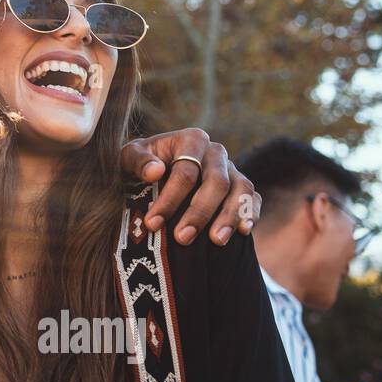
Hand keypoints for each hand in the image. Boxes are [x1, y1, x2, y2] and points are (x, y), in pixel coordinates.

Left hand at [120, 128, 260, 245]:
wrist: (155, 169)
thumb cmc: (140, 164)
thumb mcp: (129, 158)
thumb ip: (138, 161)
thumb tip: (156, 171)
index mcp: (191, 140)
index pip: (185, 171)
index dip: (169, 199)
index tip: (153, 223)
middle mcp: (215, 152)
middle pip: (216, 182)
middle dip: (199, 212)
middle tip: (182, 238)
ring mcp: (231, 169)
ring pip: (240, 190)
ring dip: (230, 217)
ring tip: (216, 241)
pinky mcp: (240, 185)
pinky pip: (252, 198)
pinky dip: (250, 213)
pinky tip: (243, 232)